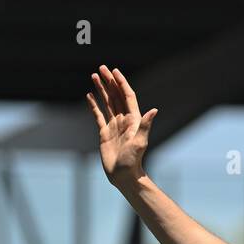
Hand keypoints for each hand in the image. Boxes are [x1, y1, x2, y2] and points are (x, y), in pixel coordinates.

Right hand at [86, 65, 157, 186]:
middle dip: (109, 82)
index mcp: (134, 120)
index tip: (114, 71)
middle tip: (101, 68)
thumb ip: (146, 126)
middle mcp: (124, 120)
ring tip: (94, 76)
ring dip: (101, 90)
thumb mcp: (140, 142)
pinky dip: (94, 105)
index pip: (127, 96)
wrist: (124, 176)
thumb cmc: (134, 161)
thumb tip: (154, 110)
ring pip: (107, 103)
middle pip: (116, 96)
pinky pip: (98, 115)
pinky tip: (89, 95)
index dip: (121, 83)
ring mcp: (114, 126)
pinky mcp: (105, 133)